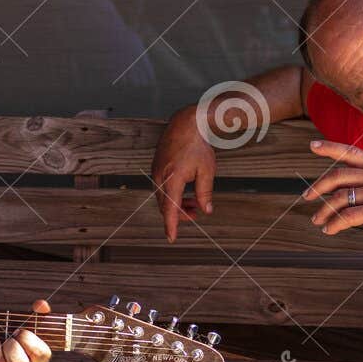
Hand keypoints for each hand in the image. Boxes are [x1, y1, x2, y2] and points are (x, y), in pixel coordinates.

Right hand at [152, 105, 217, 241]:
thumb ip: (205, 193)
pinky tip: (185, 190)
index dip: (171, 225)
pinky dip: (172, 193)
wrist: (186, 123)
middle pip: (165, 205)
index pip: (170, 209)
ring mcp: (156, 172)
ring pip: (162, 197)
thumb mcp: (207, 171)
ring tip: (193, 203)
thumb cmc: (197, 145)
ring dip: (176, 203)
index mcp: (172, 179)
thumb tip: (205, 210)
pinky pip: (161, 187)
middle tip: (196, 215)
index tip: (171, 238)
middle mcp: (160, 177)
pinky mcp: (156, 167)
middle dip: (179, 214)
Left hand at [302, 140, 362, 249]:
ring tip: (318, 221)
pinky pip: (347, 216)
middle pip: (337, 176)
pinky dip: (334, 224)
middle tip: (307, 197)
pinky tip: (330, 230)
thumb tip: (343, 191)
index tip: (312, 146)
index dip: (330, 148)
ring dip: (324, 211)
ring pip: (339, 199)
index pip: (351, 152)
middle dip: (318, 187)